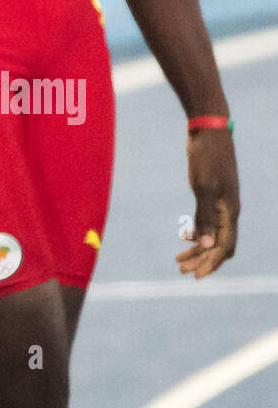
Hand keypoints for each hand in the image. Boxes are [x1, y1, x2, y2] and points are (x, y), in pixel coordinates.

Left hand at [177, 128, 239, 277]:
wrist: (207, 131)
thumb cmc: (206, 157)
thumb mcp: (204, 186)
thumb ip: (205, 216)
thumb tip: (208, 245)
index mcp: (229, 212)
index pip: (224, 247)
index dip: (211, 263)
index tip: (195, 277)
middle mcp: (228, 211)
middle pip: (219, 245)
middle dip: (202, 260)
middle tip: (180, 270)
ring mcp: (221, 202)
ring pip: (213, 235)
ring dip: (198, 249)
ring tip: (179, 259)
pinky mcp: (213, 194)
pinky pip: (208, 222)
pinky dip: (198, 233)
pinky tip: (185, 236)